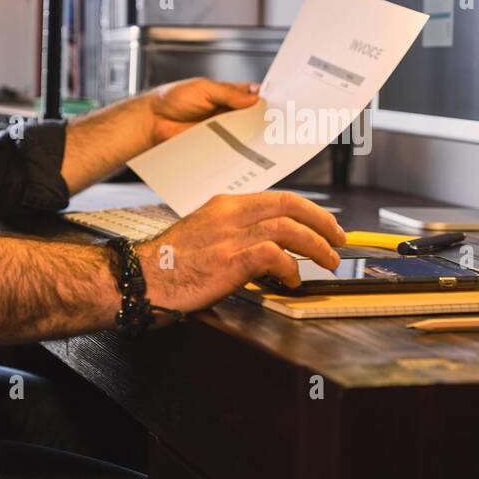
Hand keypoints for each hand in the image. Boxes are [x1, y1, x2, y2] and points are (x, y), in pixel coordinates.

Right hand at [136, 191, 346, 311]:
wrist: (141, 278)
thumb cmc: (170, 263)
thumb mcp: (205, 234)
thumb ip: (236, 233)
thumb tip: (270, 247)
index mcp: (226, 205)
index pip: (279, 198)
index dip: (310, 211)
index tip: (325, 225)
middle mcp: (231, 214)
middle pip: (291, 206)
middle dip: (322, 222)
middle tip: (338, 240)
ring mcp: (230, 236)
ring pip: (289, 229)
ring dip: (316, 246)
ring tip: (326, 262)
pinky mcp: (229, 260)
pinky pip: (273, 255)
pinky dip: (290, 268)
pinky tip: (292, 280)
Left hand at [144, 77, 260, 144]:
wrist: (152, 121)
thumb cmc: (172, 99)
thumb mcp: (203, 88)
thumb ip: (228, 93)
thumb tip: (252, 98)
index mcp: (226, 95)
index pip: (251, 96)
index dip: (264, 100)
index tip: (275, 105)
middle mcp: (226, 113)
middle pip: (251, 117)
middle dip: (260, 120)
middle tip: (269, 123)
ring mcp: (221, 131)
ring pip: (243, 135)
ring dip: (249, 136)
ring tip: (257, 137)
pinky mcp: (214, 146)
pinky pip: (229, 149)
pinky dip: (236, 150)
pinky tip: (241, 149)